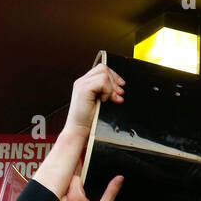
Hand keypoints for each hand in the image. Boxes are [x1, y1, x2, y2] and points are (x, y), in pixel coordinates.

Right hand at [35, 63, 124, 198]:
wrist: (79, 131)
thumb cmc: (89, 121)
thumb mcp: (100, 103)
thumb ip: (106, 92)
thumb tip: (120, 87)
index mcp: (85, 84)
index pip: (101, 69)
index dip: (113, 75)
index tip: (121, 86)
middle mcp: (81, 82)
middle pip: (103, 68)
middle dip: (115, 80)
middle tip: (119, 94)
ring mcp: (81, 84)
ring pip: (103, 73)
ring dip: (111, 87)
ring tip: (109, 99)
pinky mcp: (83, 89)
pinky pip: (102, 81)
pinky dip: (107, 91)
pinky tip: (104, 101)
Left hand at [60, 174, 123, 200]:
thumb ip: (111, 191)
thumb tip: (118, 179)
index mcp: (75, 197)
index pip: (76, 176)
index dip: (83, 179)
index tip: (88, 188)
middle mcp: (64, 200)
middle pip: (70, 183)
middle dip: (78, 188)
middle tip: (86, 200)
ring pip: (66, 192)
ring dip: (73, 196)